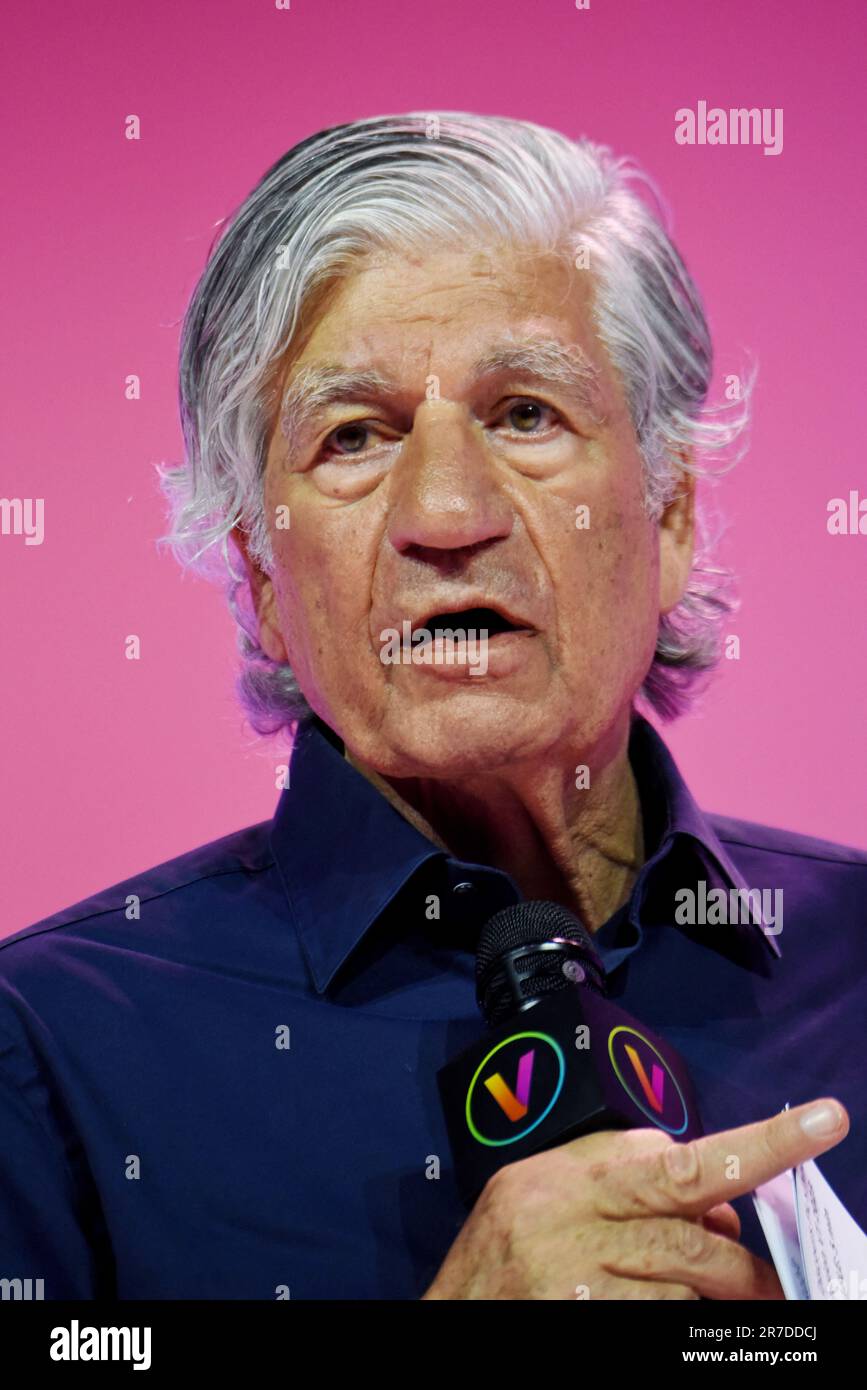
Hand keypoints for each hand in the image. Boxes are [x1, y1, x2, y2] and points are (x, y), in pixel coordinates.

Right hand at [421, 1097, 848, 1299]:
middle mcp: (571, 1219)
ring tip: (734, 1309)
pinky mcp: (580, 1320)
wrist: (447, 1320)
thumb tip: (710, 1188)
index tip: (824, 1124)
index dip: (762, 1143)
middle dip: (745, 1263)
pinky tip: (685, 1317)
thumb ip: (619, 1173)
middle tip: (771, 1287)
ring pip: (683, 1281)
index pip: (682, 1156)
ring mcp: (574, 1278)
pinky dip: (683, 1320)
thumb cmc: (498, 1258)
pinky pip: (660, 1321)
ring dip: (718, 1296)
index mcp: (571, 1175)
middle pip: (693, 1231)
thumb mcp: (543, 1191)